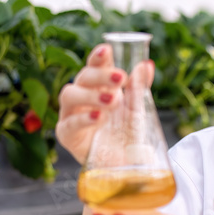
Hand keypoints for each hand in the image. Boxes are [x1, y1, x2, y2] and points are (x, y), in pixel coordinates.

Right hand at [56, 44, 154, 164]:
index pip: (94, 66)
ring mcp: (70, 114)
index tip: (108, 49)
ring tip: (112, 100)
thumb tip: (147, 64)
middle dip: (100, 76)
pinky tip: (99, 117)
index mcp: (98, 87)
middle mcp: (81, 97)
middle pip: (82, 78)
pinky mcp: (66, 135)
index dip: (98, 56)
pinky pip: (68, 123)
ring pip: (69, 95)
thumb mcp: (137, 109)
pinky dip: (83, 119)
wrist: (127, 165)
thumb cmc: (127, 134)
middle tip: (120, 78)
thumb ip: (139, 88)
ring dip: (91, 95)